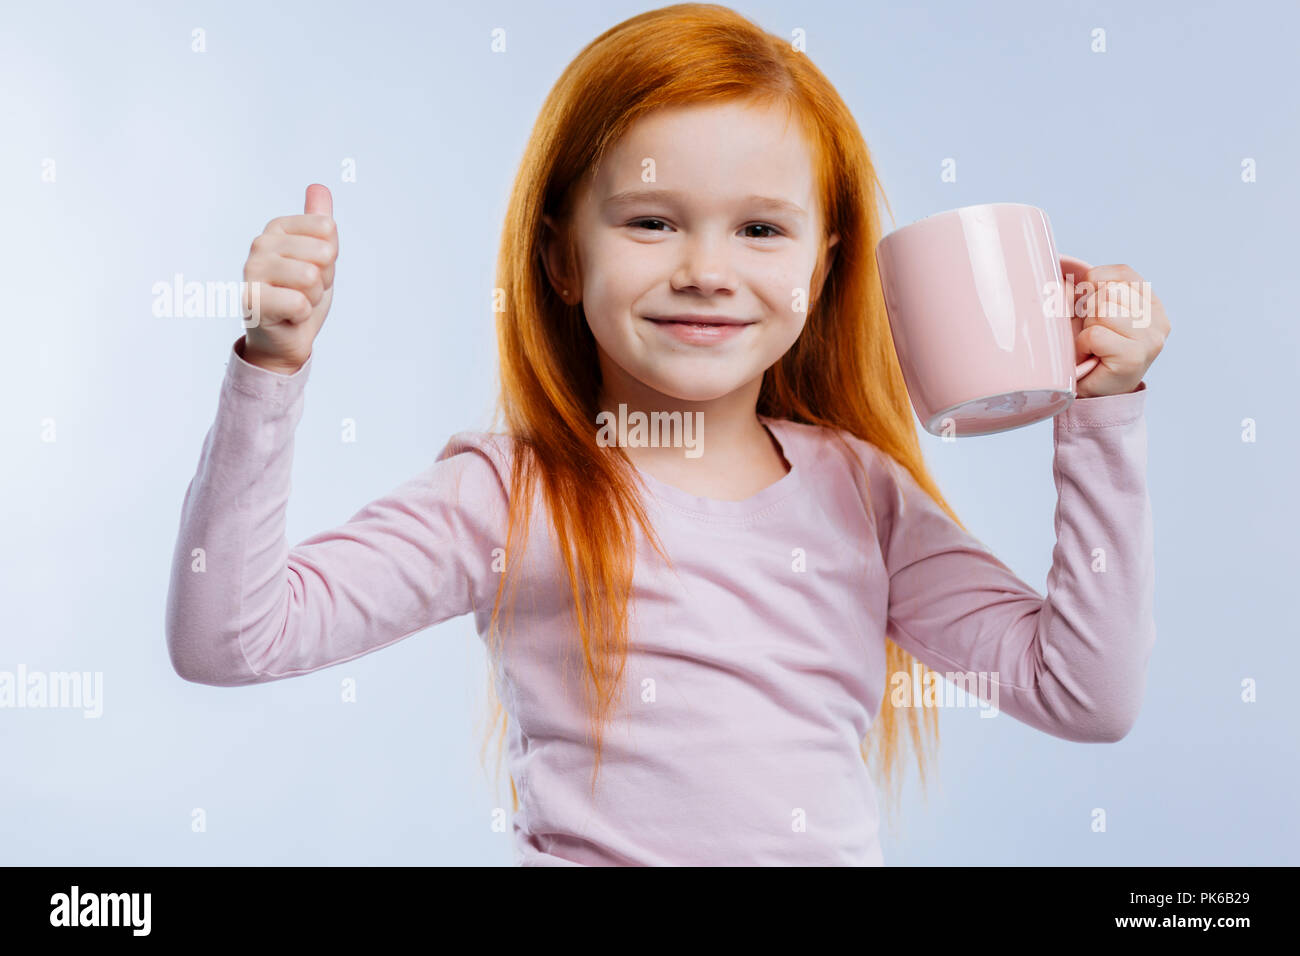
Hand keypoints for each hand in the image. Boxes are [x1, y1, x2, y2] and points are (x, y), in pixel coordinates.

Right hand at [241, 184, 338, 373]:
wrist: (285, 337)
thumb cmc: (301, 295)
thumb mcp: (319, 256)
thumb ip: (319, 222)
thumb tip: (319, 187)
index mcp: (277, 227)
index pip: (328, 230)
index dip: (330, 258)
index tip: (313, 270)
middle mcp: (260, 243)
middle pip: (323, 253)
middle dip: (323, 279)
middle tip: (305, 290)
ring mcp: (252, 270)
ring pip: (311, 277)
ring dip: (312, 297)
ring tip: (296, 301)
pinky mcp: (252, 299)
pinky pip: (300, 303)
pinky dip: (301, 315)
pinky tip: (288, 316)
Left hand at [1070, 263, 1169, 397]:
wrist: (1098, 394)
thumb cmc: (1095, 350)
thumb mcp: (1097, 312)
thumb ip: (1090, 290)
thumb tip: (1064, 278)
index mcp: (1152, 304)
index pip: (1122, 273)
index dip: (1096, 284)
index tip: (1091, 306)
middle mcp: (1157, 320)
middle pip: (1108, 292)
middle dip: (1089, 311)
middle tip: (1094, 334)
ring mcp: (1150, 339)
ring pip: (1102, 310)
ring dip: (1087, 328)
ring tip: (1095, 345)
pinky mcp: (1134, 356)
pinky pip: (1095, 333)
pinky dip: (1084, 344)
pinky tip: (1092, 355)